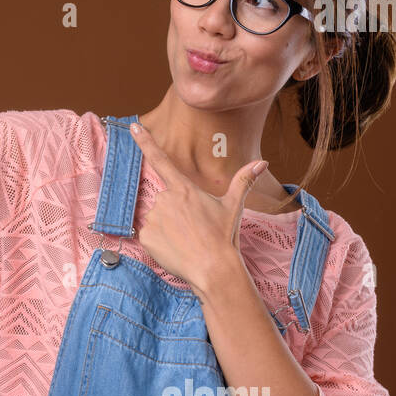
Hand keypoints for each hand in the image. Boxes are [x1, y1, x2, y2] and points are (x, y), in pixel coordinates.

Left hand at [127, 120, 267, 297]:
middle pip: (165, 201)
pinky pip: (149, 235)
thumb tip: (263, 162)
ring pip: (157, 218)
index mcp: (184, 189)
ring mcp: (153, 218)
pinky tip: (175, 249)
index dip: (145, 141)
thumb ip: (243, 181)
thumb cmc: (224, 237)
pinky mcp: (146, 236)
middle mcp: (165, 199)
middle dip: (176, 213)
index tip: (132, 126)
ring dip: (168, 227)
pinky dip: (159, 242)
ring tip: (186, 241)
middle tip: (194, 229)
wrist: (214, 269)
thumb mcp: (234, 206)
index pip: (160, 159)